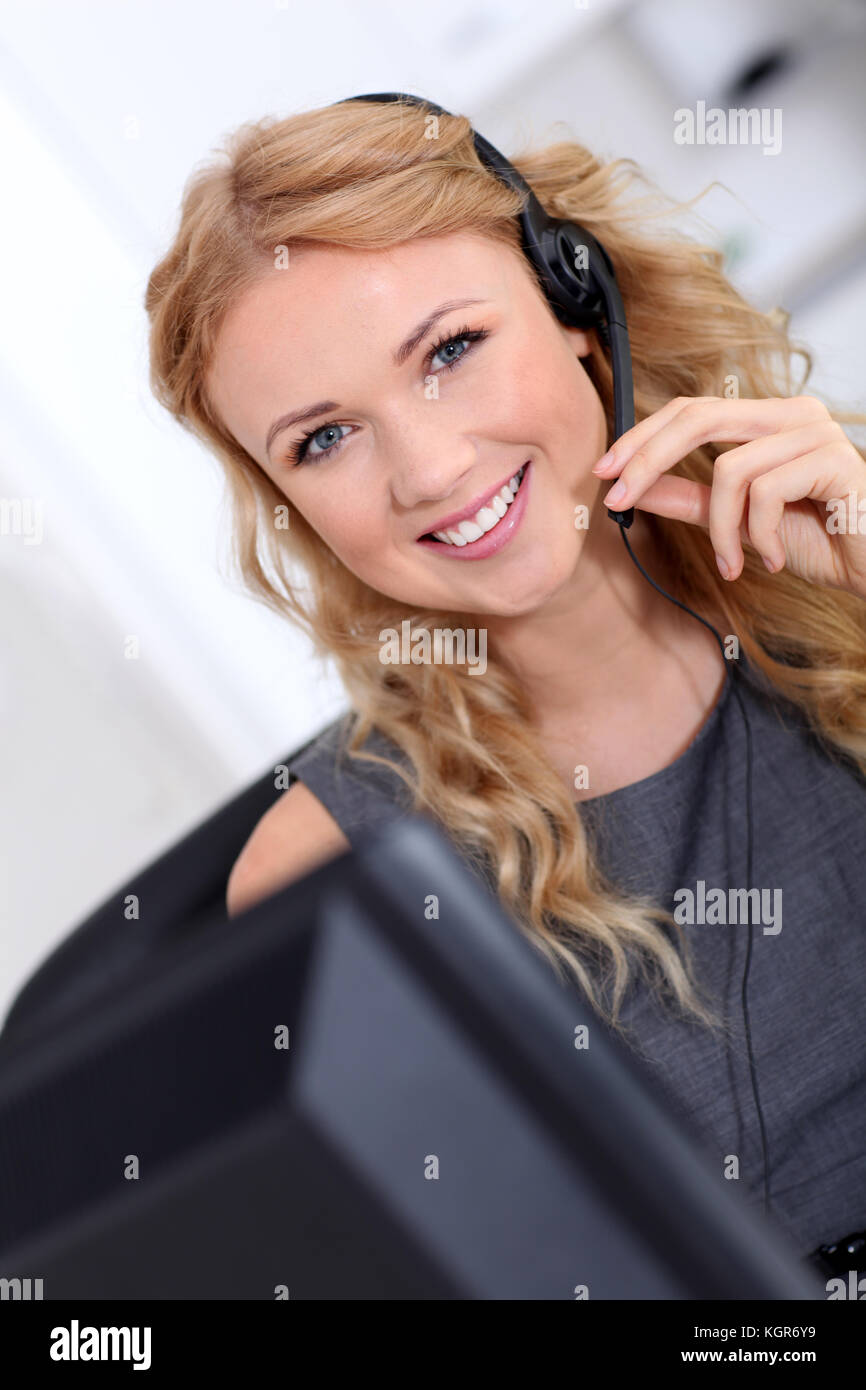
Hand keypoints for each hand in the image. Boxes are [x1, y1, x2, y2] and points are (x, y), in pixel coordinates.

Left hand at [592, 395, 865, 597]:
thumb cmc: (815, 541)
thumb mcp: (737, 522)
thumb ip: (689, 500)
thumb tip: (631, 488)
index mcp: (768, 419)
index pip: (691, 409)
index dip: (642, 437)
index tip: (604, 471)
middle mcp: (792, 414)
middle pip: (699, 417)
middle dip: (649, 459)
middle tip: (620, 498)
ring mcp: (816, 432)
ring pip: (730, 470)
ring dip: (722, 530)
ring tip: (736, 562)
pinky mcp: (835, 460)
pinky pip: (766, 493)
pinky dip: (757, 536)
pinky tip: (774, 558)